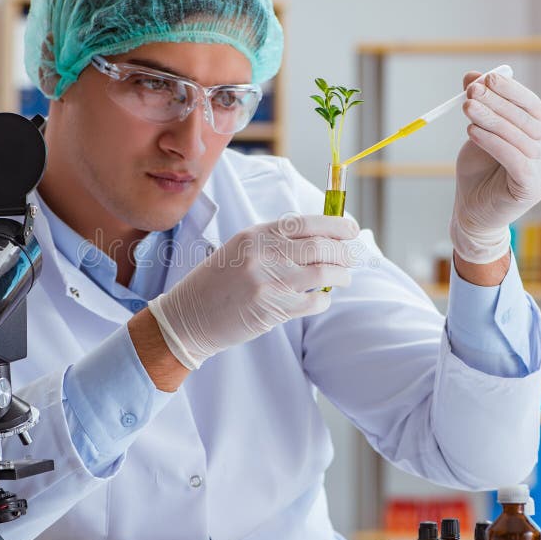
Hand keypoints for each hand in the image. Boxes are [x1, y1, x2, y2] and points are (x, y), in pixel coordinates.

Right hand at [147, 214, 357, 369]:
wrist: (189, 316)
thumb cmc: (218, 282)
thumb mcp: (241, 250)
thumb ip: (276, 242)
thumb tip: (322, 238)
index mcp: (255, 235)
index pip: (305, 222)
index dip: (335, 224)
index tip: (351, 229)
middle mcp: (262, 255)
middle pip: (320, 247)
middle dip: (343, 252)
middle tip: (349, 258)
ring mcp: (267, 282)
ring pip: (323, 274)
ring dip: (340, 275)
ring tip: (341, 278)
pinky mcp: (271, 309)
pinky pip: (313, 303)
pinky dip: (323, 300)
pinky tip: (319, 299)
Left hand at [450, 70, 540, 263]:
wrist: (473, 212)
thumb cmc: (480, 173)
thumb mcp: (479, 133)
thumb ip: (481, 107)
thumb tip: (472, 75)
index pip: (531, 105)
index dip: (509, 90)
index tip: (486, 78)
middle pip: (524, 119)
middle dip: (496, 102)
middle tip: (472, 91)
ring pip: (516, 136)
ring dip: (490, 119)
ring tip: (467, 108)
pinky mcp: (535, 185)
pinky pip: (512, 157)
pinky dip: (491, 142)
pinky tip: (472, 131)